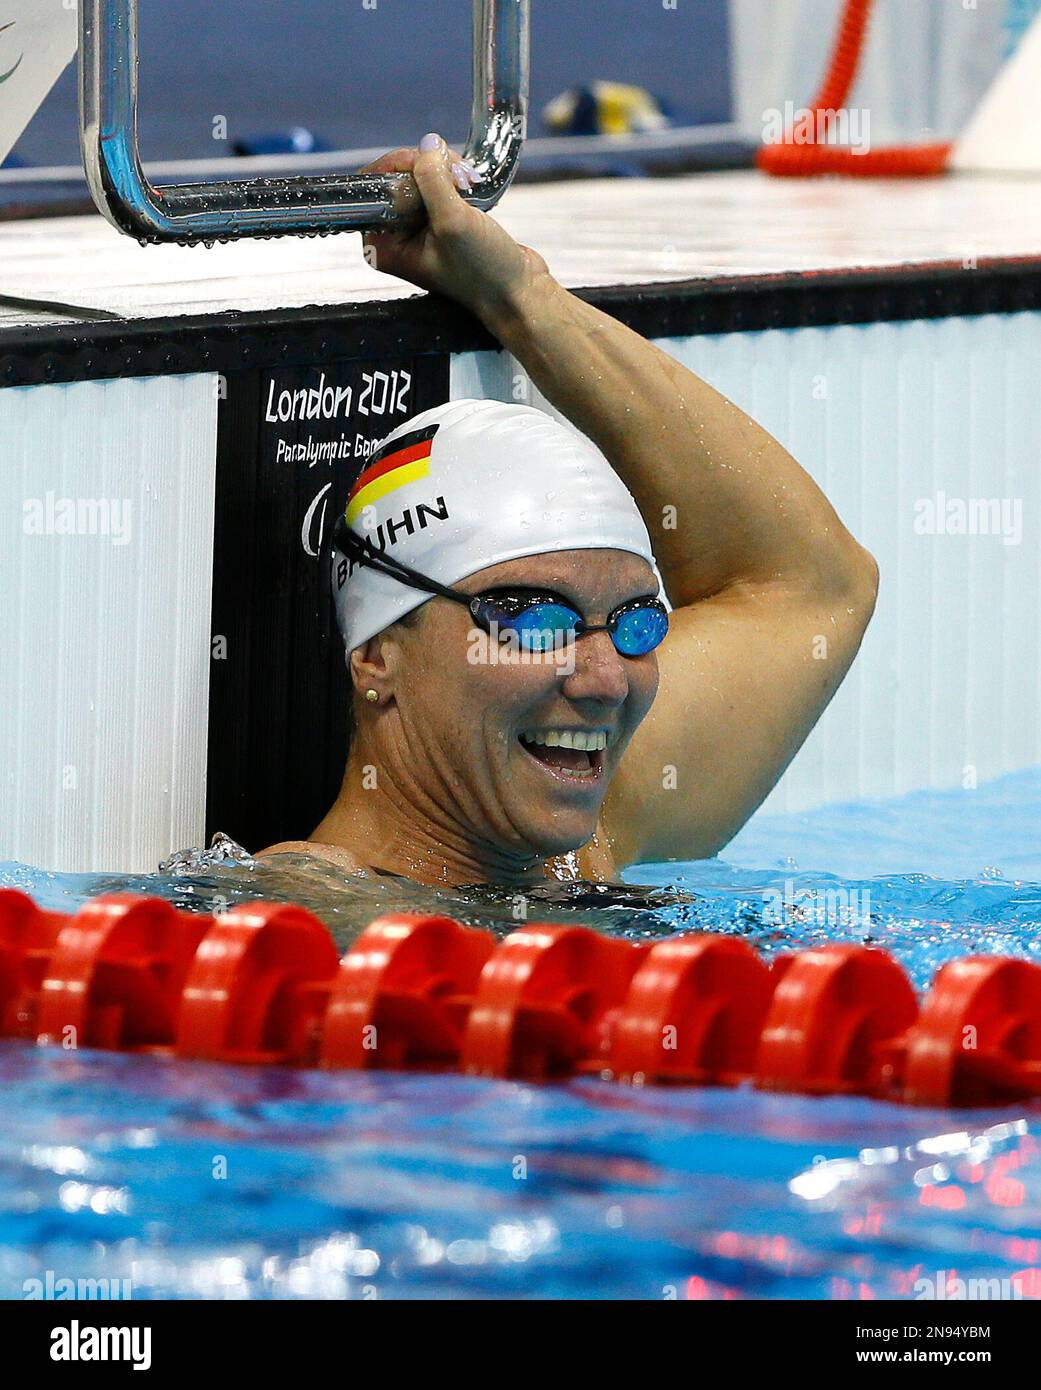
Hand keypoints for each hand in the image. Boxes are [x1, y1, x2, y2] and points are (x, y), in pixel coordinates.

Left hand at [357, 133, 550, 328]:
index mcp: (384, 245)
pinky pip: (440, 188)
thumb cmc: (483, 272)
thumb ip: (433, 179)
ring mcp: (419, 230)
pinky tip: (473, 192)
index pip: (375, 186)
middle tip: (458, 177)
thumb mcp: (453, 222)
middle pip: (399, 178)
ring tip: (470, 187)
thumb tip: (427, 143)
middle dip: (430, 169)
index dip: (401, 165)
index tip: (429, 162)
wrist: (517, 292)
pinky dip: (457, 183)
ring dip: (448, 174)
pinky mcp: (441, 223)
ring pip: (422, 179)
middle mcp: (397, 237)